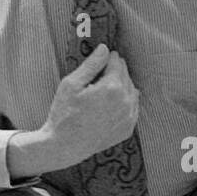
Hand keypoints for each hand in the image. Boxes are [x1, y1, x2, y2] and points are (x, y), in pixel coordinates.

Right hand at [41, 44, 139, 168]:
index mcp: (112, 87)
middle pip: (125, 74)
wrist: (65, 146)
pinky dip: (123, 102)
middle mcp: (126, 101)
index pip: (117, 61)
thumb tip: (105, 48)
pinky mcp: (128, 128)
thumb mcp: (72, 84)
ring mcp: (129, 117)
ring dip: (120, 86)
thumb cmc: (64, 113)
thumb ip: (91, 64)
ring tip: (101, 92)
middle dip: (113, 72)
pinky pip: (132, 107)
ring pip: (131, 90)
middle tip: (96, 78)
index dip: (106, 59)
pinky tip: (107, 105)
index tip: (97, 62)